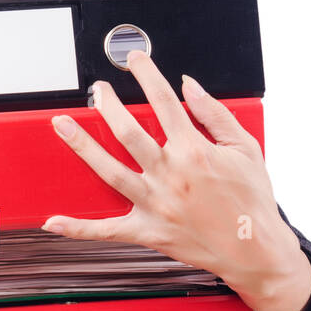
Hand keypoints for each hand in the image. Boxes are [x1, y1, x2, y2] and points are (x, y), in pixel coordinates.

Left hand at [41, 50, 305, 310]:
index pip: (164, 102)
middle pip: (128, 132)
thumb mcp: (246, 148)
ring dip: (82, 146)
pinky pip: (107, 231)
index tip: (135, 60)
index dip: (147, 75)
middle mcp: (170, 175)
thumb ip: (214, 114)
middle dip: (108, 104)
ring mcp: (156, 204)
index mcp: (195, 151)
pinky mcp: (149, 231)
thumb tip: (189, 85)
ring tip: (62, 124)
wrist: (256, 250)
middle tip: (97, 89)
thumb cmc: (252, 200)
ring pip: (109, 171)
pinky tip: (54, 221)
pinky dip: (78, 228)